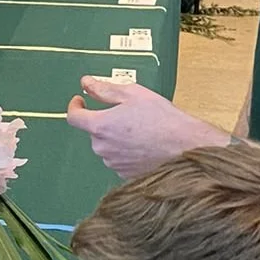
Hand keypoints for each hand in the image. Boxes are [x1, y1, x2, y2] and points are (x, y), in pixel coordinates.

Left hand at [64, 77, 222, 178]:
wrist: (186, 147)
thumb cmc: (162, 119)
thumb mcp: (133, 94)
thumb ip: (105, 89)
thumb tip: (86, 84)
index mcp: (100, 126)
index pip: (73, 117)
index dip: (75, 106)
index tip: (80, 100)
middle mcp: (102, 148)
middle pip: (94, 131)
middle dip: (105, 120)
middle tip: (129, 113)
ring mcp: (113, 164)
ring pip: (107, 146)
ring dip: (117, 136)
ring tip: (142, 129)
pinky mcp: (125, 175)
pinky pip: (119, 159)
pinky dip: (127, 151)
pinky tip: (145, 144)